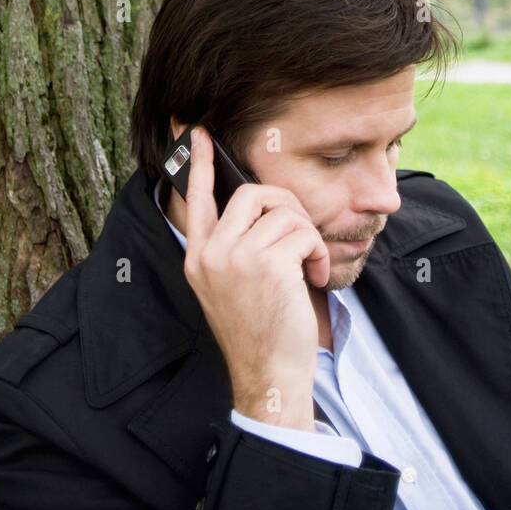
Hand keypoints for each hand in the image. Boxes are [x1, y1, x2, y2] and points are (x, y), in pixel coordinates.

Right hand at [182, 125, 329, 431]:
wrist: (269, 376)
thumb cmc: (259, 332)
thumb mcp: (232, 286)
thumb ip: (236, 247)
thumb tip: (263, 206)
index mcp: (198, 257)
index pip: (193, 199)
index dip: (198, 163)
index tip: (197, 133)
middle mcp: (211, 254)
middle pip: (251, 193)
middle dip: (285, 205)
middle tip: (299, 232)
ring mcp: (236, 257)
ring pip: (284, 212)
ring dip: (307, 236)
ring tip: (307, 264)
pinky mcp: (267, 264)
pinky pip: (303, 233)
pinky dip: (316, 252)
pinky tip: (314, 276)